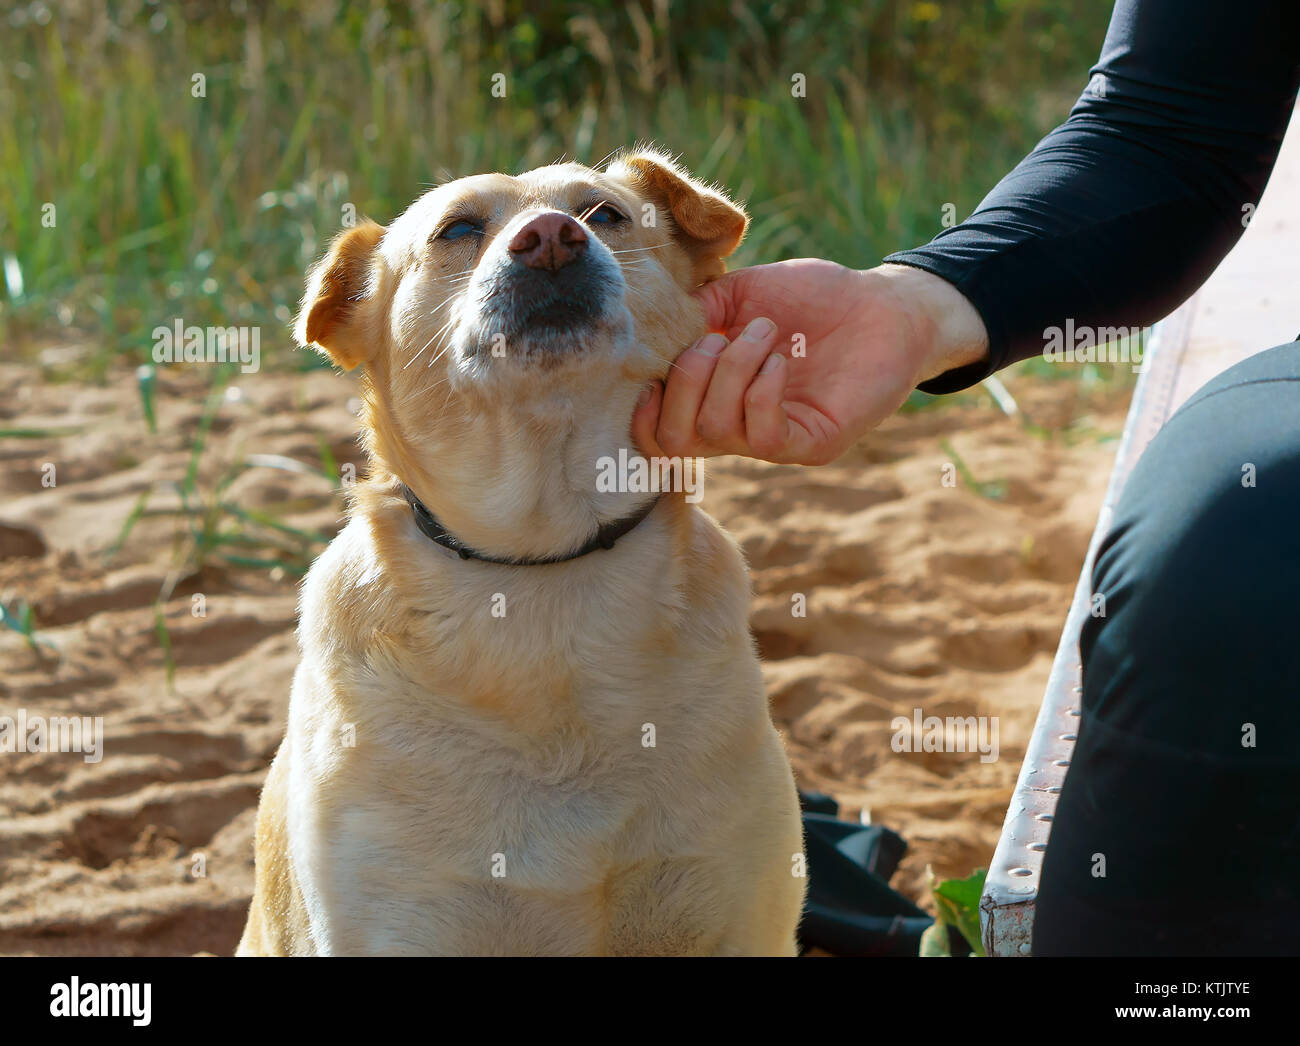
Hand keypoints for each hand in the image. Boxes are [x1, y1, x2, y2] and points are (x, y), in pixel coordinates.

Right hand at [631, 260, 988, 464]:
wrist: (884, 304)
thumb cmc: (815, 298)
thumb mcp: (744, 293)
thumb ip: (699, 311)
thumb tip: (658, 326)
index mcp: (715, 397)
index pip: (659, 434)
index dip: (646, 406)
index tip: (660, 362)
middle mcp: (737, 427)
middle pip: (675, 439)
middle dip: (685, 379)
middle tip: (718, 337)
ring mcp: (773, 440)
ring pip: (715, 430)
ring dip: (731, 370)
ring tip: (766, 332)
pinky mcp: (810, 444)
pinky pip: (763, 435)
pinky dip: (761, 390)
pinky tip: (781, 359)